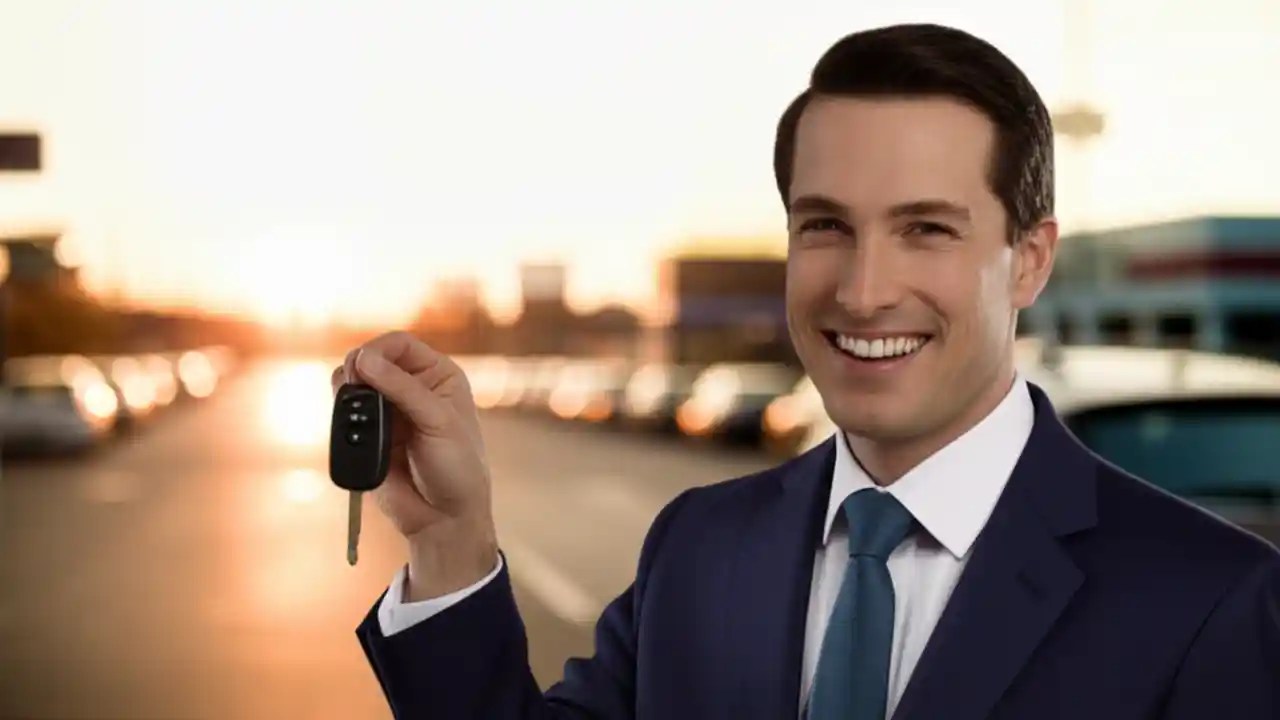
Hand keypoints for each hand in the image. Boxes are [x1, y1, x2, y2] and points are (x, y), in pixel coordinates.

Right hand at [333, 331, 497, 597]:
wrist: (443, 518)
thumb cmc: (457, 468)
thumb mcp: (438, 422)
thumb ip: (402, 389)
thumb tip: (364, 360)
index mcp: (439, 376)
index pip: (400, 344)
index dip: (377, 350)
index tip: (363, 367)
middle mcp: (413, 388)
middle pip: (373, 359)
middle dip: (357, 369)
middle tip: (350, 387)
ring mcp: (390, 411)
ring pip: (356, 385)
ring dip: (347, 390)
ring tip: (347, 404)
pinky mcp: (371, 434)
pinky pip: (347, 413)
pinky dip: (341, 412)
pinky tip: (345, 420)